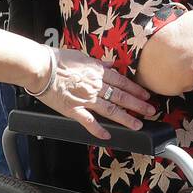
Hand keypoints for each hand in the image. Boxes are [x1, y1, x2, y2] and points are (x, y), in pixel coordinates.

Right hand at [35, 47, 159, 140]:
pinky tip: (108, 136)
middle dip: (138, 105)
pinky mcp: (73, 109)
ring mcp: (86, 99)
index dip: (136, 89)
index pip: (123, 82)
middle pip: (121, 96)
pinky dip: (98, 130)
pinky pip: (89, 121)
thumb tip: (110, 64)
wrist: (41, 67)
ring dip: (126, 118)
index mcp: (98, 72)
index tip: (146, 95)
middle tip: (151, 111)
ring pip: (110, 110)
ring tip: (138, 125)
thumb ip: (98, 63)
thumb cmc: (58, 60)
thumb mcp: (82, 56)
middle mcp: (95, 86)